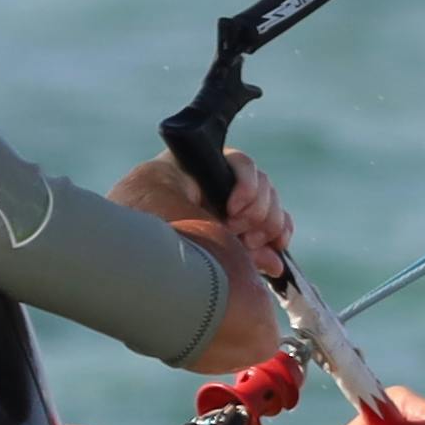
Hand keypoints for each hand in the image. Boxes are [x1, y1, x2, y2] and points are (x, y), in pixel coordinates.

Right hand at [113, 148, 291, 285]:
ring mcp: (220, 178)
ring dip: (256, 206)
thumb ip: (250, 257)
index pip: (271, 219)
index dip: (280, 229)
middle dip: (266, 221)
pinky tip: (234, 201)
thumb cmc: (175, 246)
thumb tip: (277, 265)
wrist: (145, 226)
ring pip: (262, 182)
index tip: (279, 243)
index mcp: (231, 222)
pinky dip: (247, 184)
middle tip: (249, 238)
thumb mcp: (221, 255)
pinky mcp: (211, 158)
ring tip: (234, 222)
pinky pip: (244, 163)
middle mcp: (227, 200)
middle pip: (270, 200)